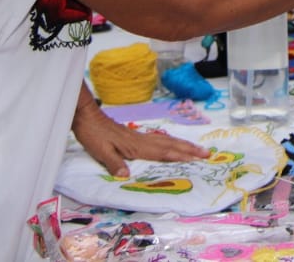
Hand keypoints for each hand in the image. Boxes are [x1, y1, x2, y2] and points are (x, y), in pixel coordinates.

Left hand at [72, 103, 208, 177]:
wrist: (86, 116)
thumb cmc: (92, 135)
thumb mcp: (100, 151)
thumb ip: (113, 163)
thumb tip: (125, 176)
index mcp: (136, 146)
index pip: (163, 152)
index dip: (180, 155)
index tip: (197, 158)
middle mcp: (141, 140)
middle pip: (170, 145)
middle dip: (189, 149)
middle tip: (207, 153)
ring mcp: (139, 137)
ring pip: (166, 141)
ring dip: (183, 145)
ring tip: (197, 148)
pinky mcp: (134, 136)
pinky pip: (159, 140)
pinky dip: (171, 142)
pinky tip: (173, 144)